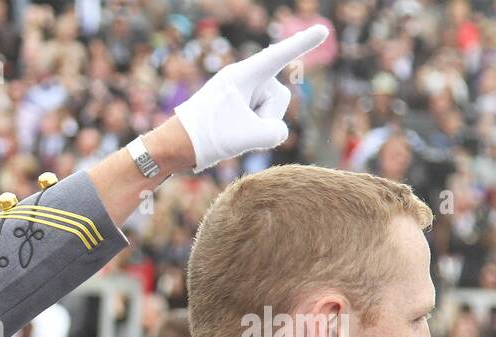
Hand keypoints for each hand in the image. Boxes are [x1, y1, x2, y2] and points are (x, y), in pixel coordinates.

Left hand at [173, 25, 327, 171]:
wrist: (173, 148)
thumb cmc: (205, 137)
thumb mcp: (246, 138)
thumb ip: (274, 133)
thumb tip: (278, 133)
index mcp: (243, 75)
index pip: (279, 55)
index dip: (303, 43)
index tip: (322, 29)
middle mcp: (243, 80)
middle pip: (279, 98)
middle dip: (265, 119)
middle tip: (232, 129)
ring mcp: (241, 95)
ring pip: (269, 114)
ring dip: (255, 129)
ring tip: (227, 134)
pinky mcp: (237, 109)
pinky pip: (259, 122)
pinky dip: (250, 134)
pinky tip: (229, 137)